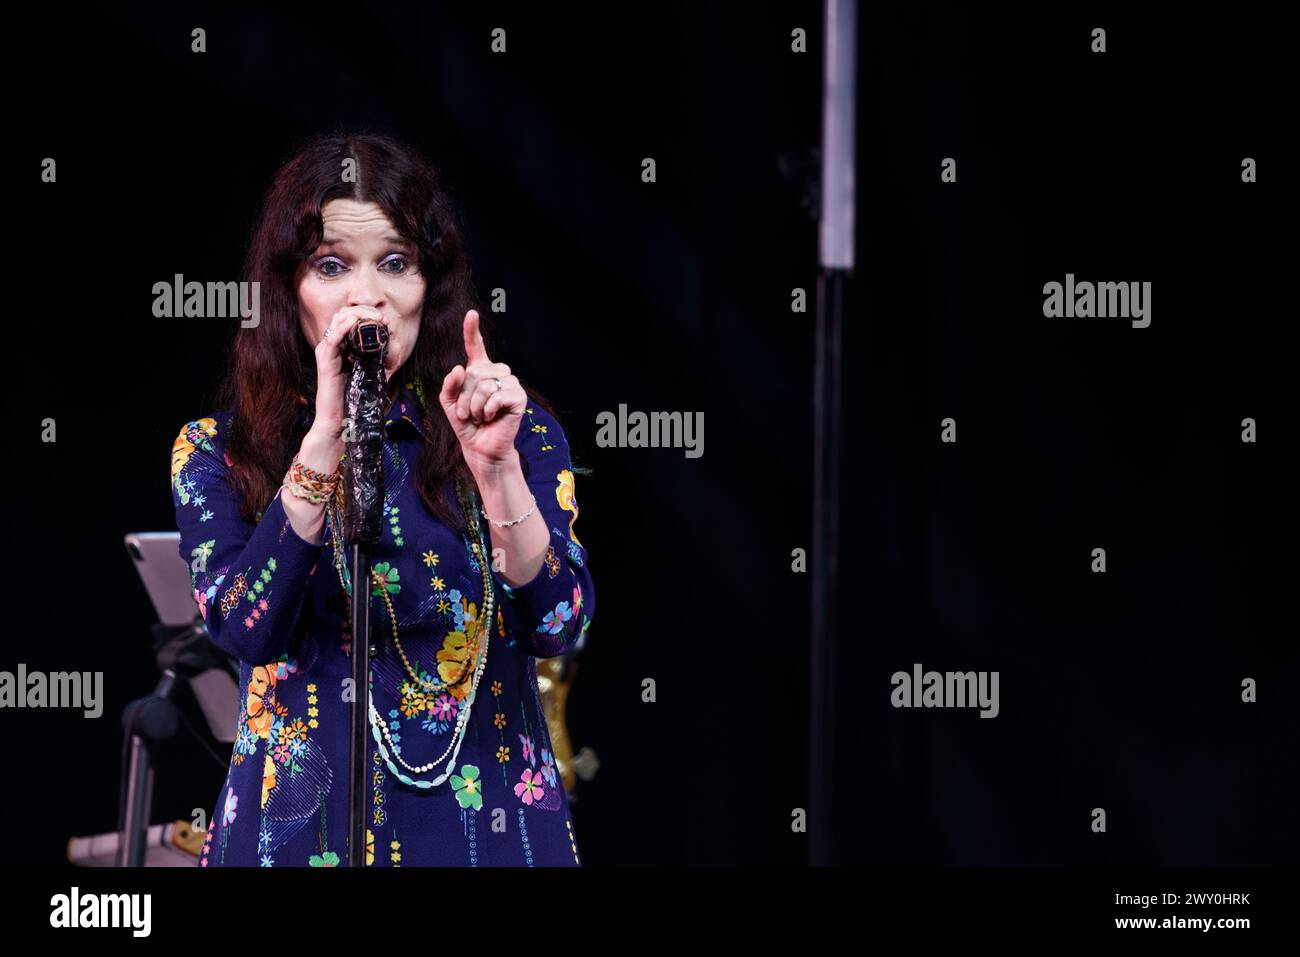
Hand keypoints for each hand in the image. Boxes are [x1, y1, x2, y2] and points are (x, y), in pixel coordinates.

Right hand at [311, 305, 384, 437]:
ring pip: (337, 321)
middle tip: (381, 316)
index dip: (365, 313)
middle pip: (342, 315)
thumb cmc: (352, 399)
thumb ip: (373, 359)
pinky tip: (356, 323)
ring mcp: (326, 352)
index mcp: (340, 347)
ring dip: (358, 315)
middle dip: (363, 310)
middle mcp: (330, 346)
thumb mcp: (367, 373)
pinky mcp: (325, 361)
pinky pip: (333, 339)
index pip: (348, 318)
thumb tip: (390, 348)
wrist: (339, 420)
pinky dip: (344, 327)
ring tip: (375, 318)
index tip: (384, 319)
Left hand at [438, 310, 526, 474]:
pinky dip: (488, 409)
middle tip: (469, 413)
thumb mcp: (449, 403)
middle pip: (475, 372)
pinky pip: (497, 395)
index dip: (472, 331)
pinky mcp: (518, 396)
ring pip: (485, 384)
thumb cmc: (467, 425)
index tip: (471, 314)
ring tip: (480, 417)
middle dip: (465, 396)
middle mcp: (496, 374)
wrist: (481, 448)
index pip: (475, 348)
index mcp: (479, 372)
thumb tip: (460, 368)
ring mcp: (510, 383)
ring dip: (476, 405)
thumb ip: (450, 385)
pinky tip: (491, 417)